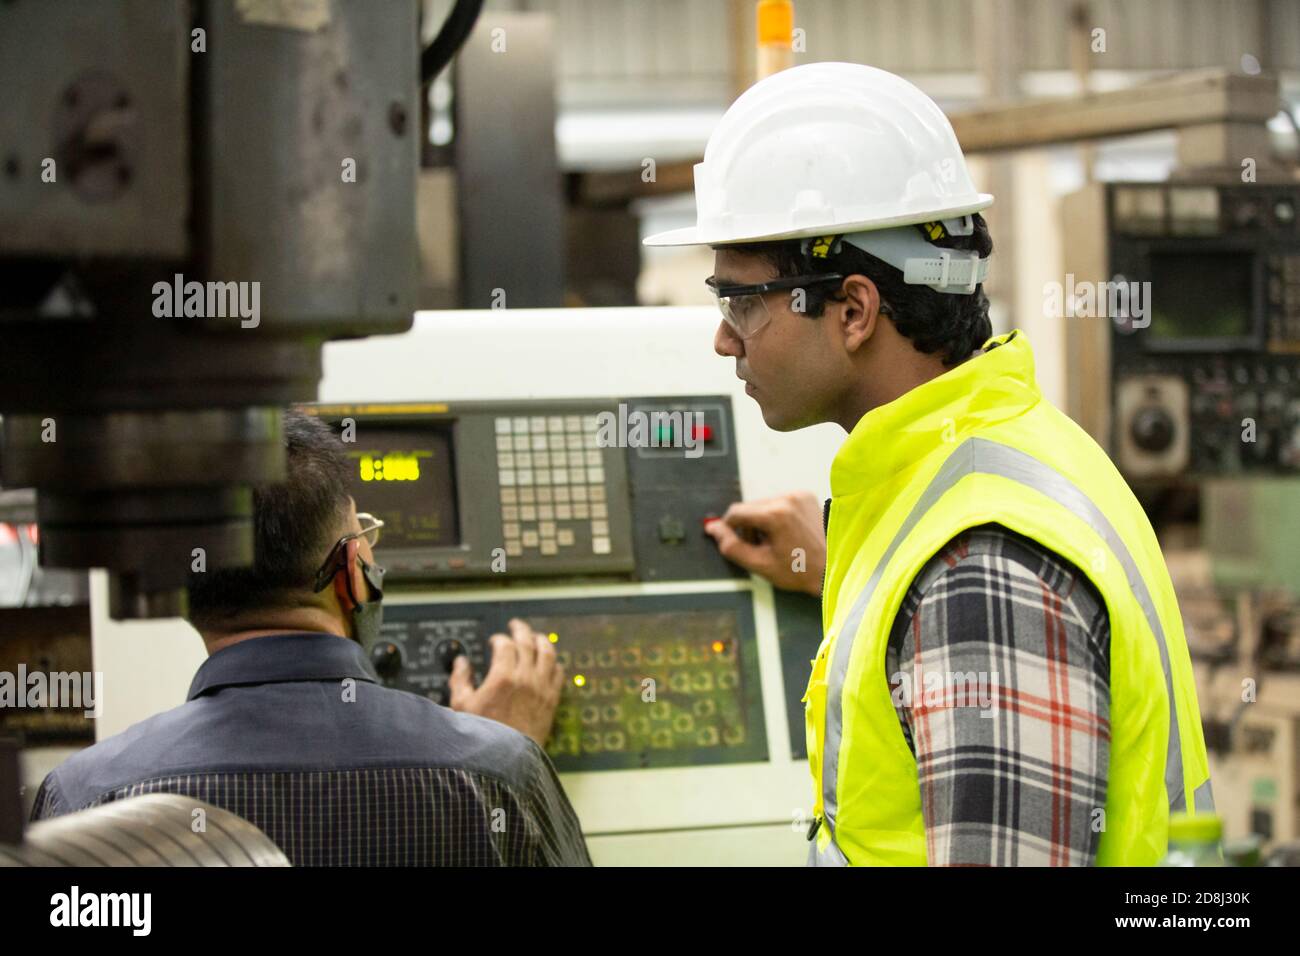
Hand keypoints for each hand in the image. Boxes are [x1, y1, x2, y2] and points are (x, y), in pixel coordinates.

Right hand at [448, 618, 564, 745]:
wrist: (505, 760)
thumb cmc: (482, 736)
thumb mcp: (461, 706)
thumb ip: (460, 680)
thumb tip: (461, 663)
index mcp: (503, 677)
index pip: (506, 644)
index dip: (499, 638)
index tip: (495, 640)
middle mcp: (526, 679)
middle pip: (528, 643)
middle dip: (521, 630)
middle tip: (516, 625)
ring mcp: (542, 689)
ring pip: (548, 654)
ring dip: (542, 641)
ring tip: (537, 637)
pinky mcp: (551, 702)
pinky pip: (559, 674)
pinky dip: (555, 663)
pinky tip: (550, 662)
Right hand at [704, 491, 825, 596]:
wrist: (833, 567)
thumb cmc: (801, 570)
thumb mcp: (760, 565)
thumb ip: (731, 547)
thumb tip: (713, 529)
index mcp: (776, 514)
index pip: (736, 512)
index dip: (728, 528)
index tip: (734, 541)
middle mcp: (788, 499)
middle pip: (749, 507)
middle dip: (748, 527)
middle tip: (761, 547)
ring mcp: (798, 495)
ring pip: (763, 504)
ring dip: (762, 521)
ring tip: (775, 541)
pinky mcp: (805, 496)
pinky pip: (779, 502)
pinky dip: (776, 516)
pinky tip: (786, 533)